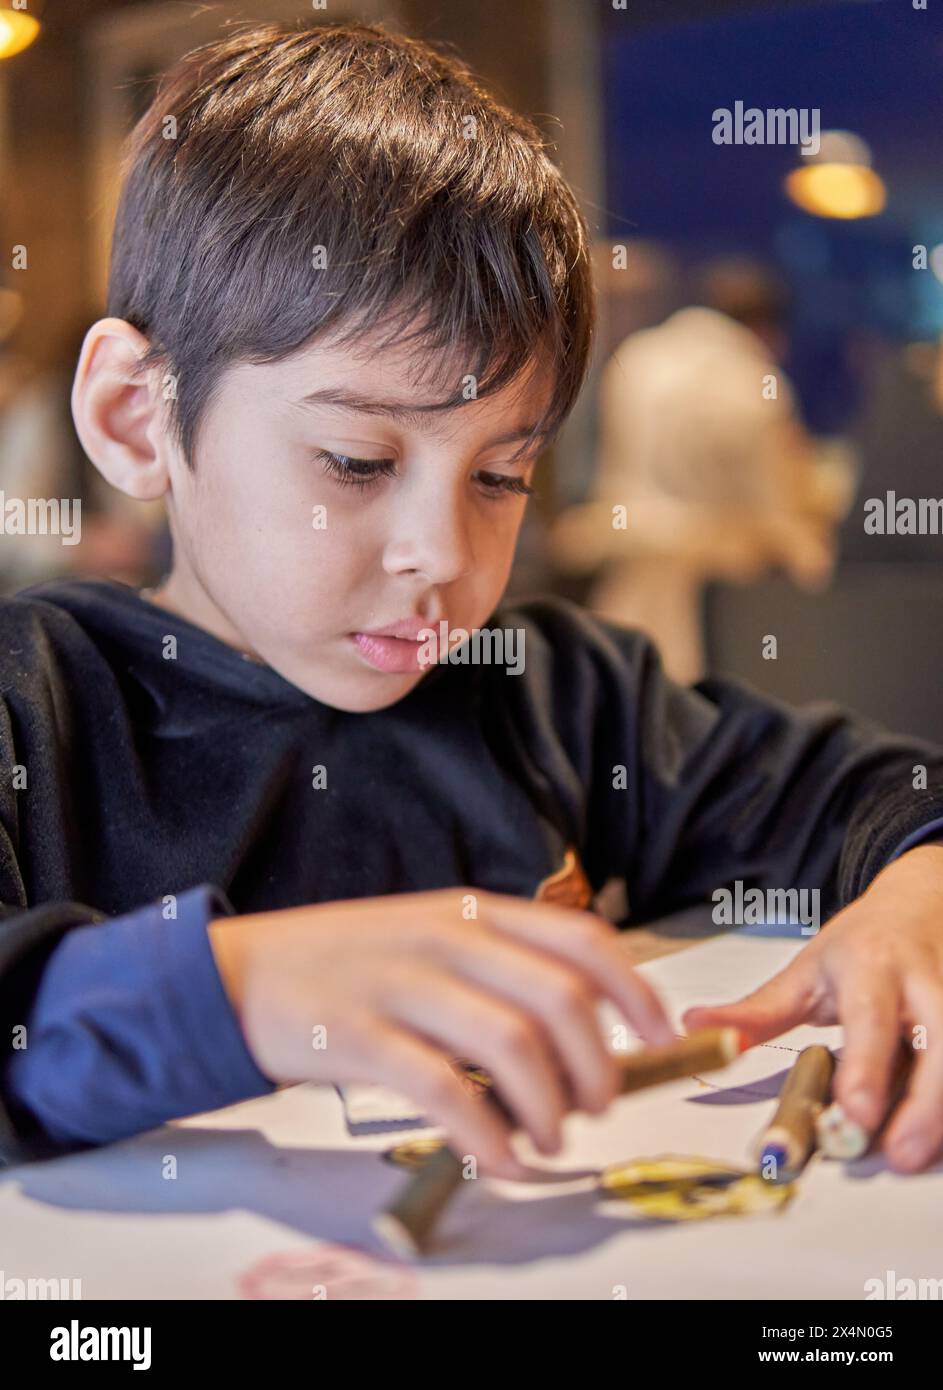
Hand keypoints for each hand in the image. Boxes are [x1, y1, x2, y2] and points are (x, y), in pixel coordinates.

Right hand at [208, 887, 673, 1177]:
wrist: (241, 973)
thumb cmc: (348, 964)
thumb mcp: (428, 941)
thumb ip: (496, 974)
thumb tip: (577, 1043)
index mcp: (470, 912)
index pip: (579, 939)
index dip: (634, 990)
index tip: (663, 1037)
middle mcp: (445, 939)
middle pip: (558, 996)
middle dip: (598, 1064)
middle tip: (598, 1107)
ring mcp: (401, 984)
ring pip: (511, 1043)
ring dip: (550, 1107)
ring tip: (550, 1141)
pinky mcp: (358, 1036)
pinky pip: (443, 1091)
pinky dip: (488, 1138)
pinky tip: (502, 1162)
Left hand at [683, 845, 942, 1173]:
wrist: (922, 903)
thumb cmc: (862, 945)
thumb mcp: (805, 972)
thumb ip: (756, 1012)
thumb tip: (695, 1030)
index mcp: (871, 965)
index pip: (871, 1018)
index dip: (867, 1067)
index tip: (858, 1112)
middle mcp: (924, 981)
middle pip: (941, 1042)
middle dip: (926, 1104)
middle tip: (899, 1154)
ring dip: (940, 1110)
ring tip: (913, 1151)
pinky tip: (930, 1127)